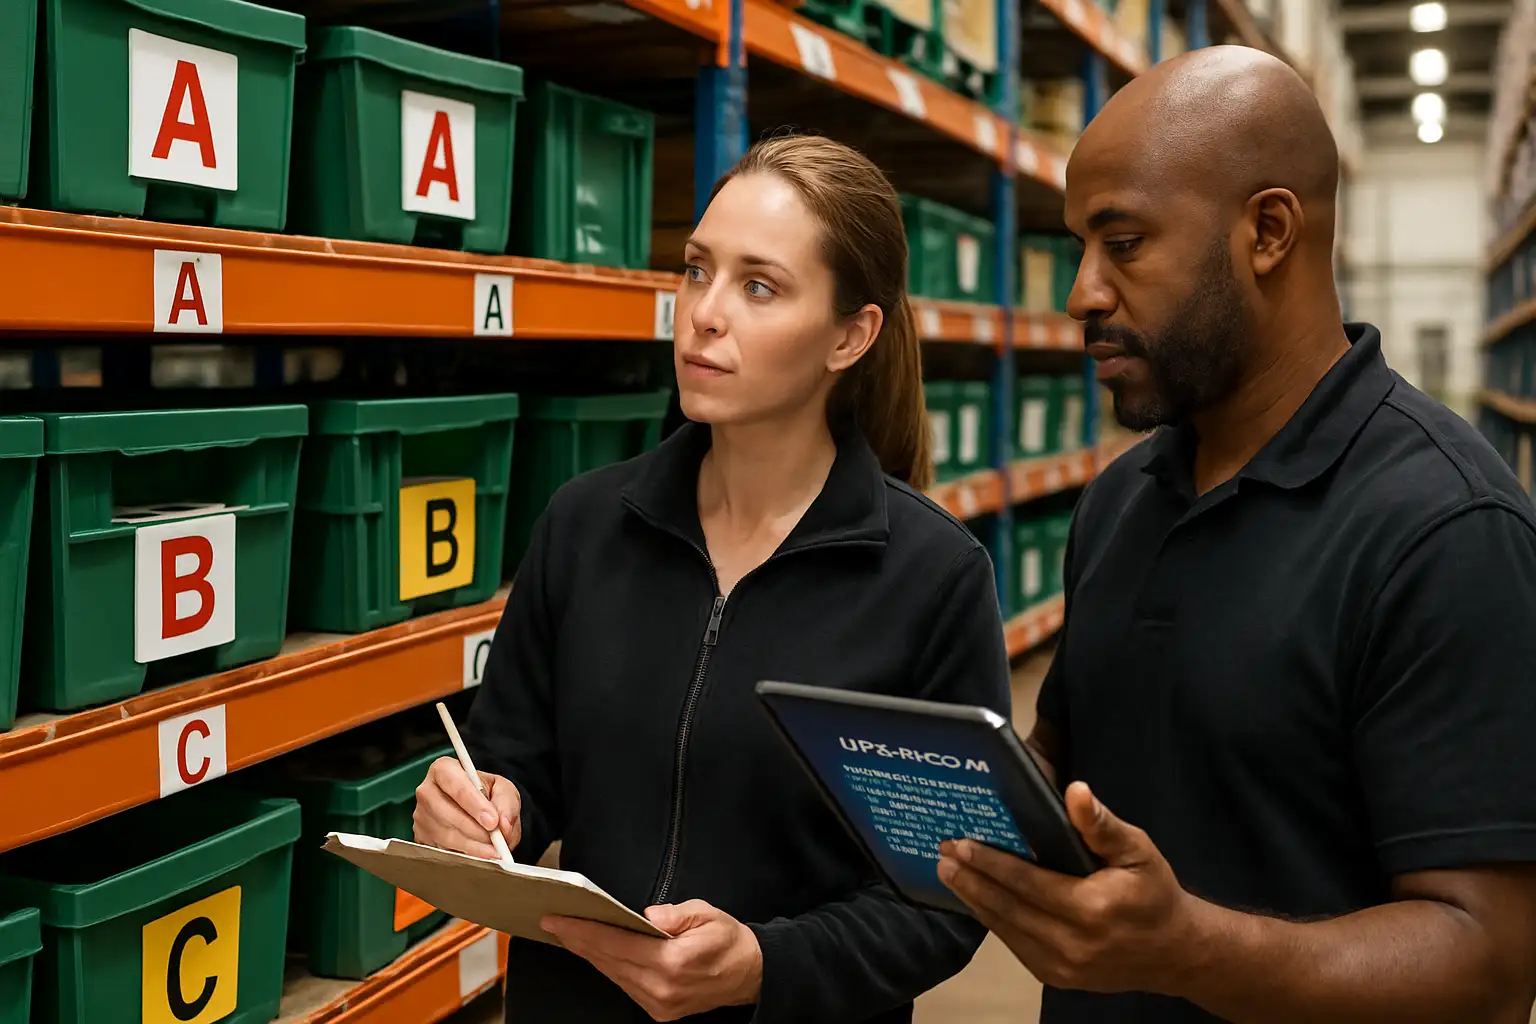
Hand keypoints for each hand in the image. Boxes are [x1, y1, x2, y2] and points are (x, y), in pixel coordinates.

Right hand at [413, 756, 520, 859]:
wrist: (476, 807)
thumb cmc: (486, 793)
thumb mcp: (502, 788)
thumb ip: (506, 803)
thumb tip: (503, 825)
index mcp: (444, 769)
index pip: (457, 786)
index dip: (475, 806)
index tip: (493, 822)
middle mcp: (427, 791)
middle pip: (448, 814)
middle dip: (476, 831)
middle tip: (497, 843)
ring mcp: (421, 816)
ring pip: (445, 836)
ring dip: (472, 847)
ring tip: (493, 852)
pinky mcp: (421, 837)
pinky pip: (441, 851)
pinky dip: (463, 856)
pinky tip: (479, 856)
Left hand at [541, 900, 762, 1020]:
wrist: (750, 974)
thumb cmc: (729, 939)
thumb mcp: (707, 915)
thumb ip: (675, 915)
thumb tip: (646, 917)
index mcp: (673, 963)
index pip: (617, 944)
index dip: (584, 931)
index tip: (558, 920)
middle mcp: (661, 988)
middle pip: (608, 961)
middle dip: (578, 941)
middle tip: (552, 923)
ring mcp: (659, 1004)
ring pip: (613, 975)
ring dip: (589, 954)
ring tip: (567, 934)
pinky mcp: (659, 1010)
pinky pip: (624, 984)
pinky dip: (607, 966)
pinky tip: (594, 951)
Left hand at [937, 781, 1201, 995]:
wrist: (1173, 952)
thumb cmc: (1153, 893)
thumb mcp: (1138, 850)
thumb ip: (1101, 824)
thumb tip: (1075, 791)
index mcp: (1092, 908)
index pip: (1028, 883)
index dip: (991, 863)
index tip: (960, 844)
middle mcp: (1073, 943)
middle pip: (1008, 908)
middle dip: (971, 880)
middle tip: (941, 855)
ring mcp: (1063, 967)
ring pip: (1006, 930)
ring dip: (974, 901)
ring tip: (948, 874)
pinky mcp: (1056, 978)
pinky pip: (1015, 946)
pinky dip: (993, 921)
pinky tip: (976, 899)